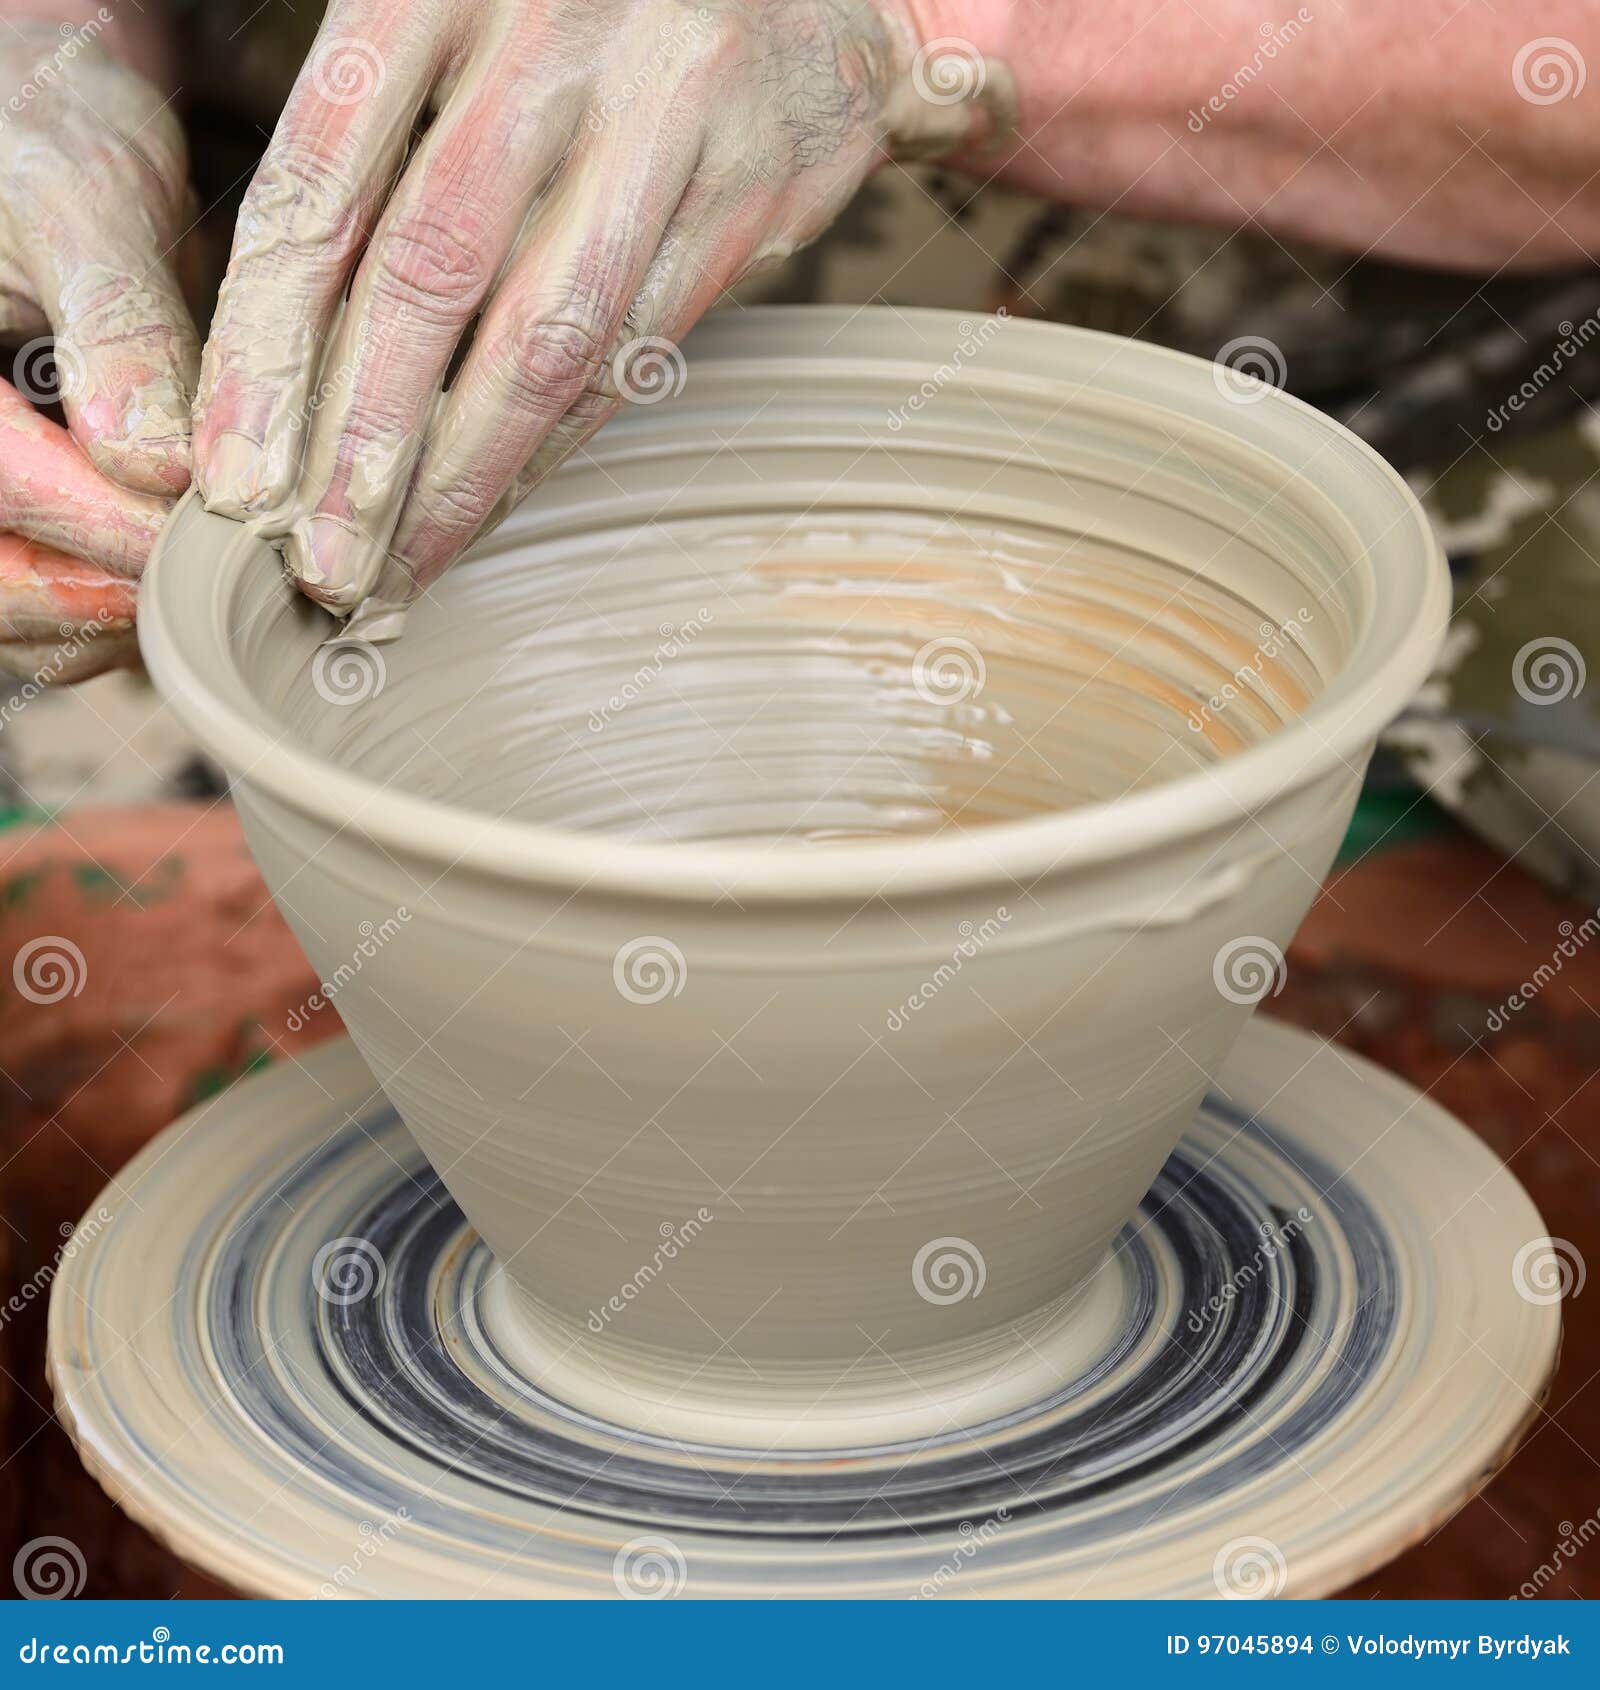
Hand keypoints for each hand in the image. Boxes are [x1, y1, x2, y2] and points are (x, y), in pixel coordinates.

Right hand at [0, 22, 197, 679]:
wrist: (45, 139)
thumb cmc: (51, 145)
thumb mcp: (86, 201)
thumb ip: (121, 326)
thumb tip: (153, 461)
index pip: (0, 486)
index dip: (108, 525)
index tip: (214, 537)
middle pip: (6, 586)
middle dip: (119, 592)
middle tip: (231, 576)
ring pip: (37, 623)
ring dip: (132, 618)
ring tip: (225, 576)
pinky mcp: (18, 529)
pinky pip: (65, 622)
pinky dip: (135, 615)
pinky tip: (201, 572)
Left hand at [194, 0, 1010, 635]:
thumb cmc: (596, 11)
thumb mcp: (461, 23)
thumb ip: (381, 144)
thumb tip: (282, 353)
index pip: (319, 188)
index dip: (263, 346)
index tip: (237, 473)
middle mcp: (546, 38)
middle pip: (427, 276)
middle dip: (363, 443)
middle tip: (320, 564)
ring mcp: (660, 112)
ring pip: (543, 336)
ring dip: (465, 473)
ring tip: (402, 566)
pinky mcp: (747, 189)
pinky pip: (637, 348)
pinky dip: (562, 439)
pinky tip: (502, 499)